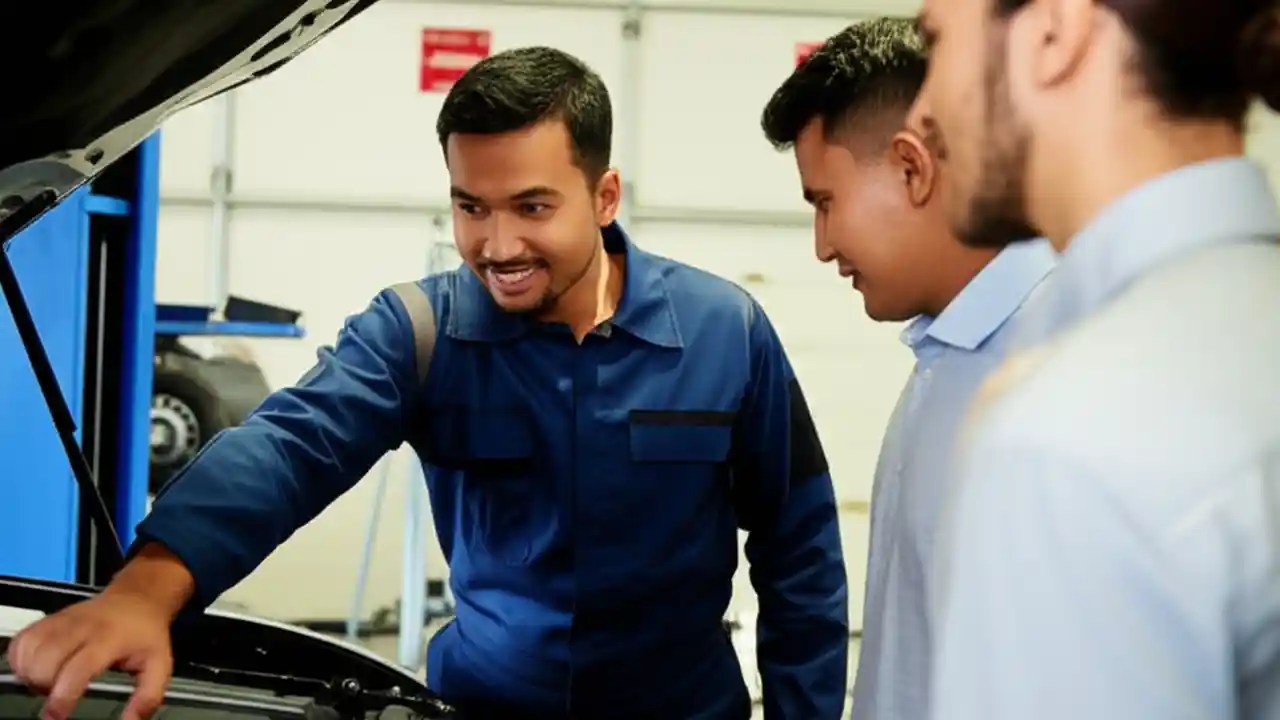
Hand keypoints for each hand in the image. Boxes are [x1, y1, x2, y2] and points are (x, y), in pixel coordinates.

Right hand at [6, 589, 173, 719]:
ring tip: (51, 682)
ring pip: (29, 650)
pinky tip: (38, 668)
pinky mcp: (48, 619)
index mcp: (109, 639)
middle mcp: (81, 627)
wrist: (138, 599)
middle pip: (45, 661)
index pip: (78, 668)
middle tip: (60, 693)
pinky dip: (22, 660)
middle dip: (45, 687)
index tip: (56, 717)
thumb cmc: (146, 634)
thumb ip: (148, 697)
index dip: (62, 696)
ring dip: (31, 675)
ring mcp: (62, 621)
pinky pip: (21, 641)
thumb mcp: (159, 665)